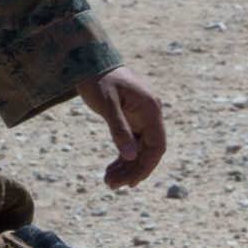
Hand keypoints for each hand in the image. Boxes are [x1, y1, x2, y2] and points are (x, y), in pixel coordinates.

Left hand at [73, 69, 167, 190]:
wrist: (90, 61)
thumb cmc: (98, 80)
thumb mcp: (106, 104)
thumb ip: (119, 129)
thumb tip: (130, 156)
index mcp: (150, 110)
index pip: (157, 146)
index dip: (146, 167)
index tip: (130, 182)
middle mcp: (150, 115)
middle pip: (148, 151)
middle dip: (132, 170)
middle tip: (111, 185)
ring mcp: (141, 118)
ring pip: (140, 150)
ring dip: (127, 167)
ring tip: (108, 181)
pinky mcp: (131, 119)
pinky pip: (131, 144)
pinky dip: (123, 157)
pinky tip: (111, 169)